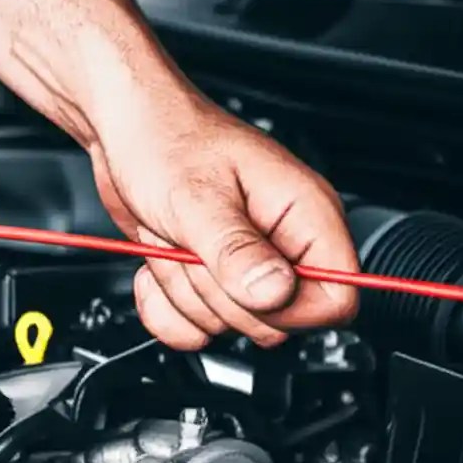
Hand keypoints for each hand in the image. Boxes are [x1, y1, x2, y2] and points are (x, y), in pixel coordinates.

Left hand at [92, 98, 358, 349]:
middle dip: (218, 294)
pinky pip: (194, 330)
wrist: (126, 133)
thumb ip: (237, 251)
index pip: (336, 298)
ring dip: (183, 291)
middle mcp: (283, 244)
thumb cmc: (165, 141)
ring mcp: (246, 266)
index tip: (244, 283)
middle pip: (276, 323)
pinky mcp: (211, 281)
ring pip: (229, 326)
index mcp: (305, 214)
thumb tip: (275, 293)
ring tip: (173, 239)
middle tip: (194, 244)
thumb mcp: (197, 197)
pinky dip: (163, 308)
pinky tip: (155, 268)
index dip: (290, 309)